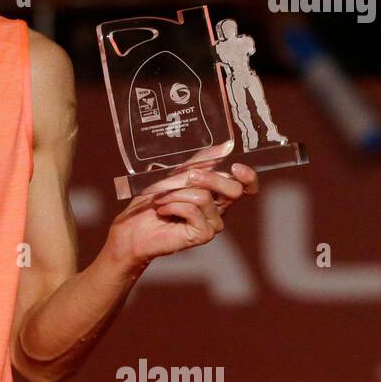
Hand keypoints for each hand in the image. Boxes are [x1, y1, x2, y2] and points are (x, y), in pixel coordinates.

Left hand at [104, 164, 259, 269]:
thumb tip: (225, 146)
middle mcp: (219, 210)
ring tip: (161, 200)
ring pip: (204, 196)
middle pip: (232, 189)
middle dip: (208, 178)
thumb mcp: (175, 175)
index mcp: (216, 194)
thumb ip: (199, 162)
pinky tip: (162, 211)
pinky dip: (173, 205)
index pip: (245, 186)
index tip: (235, 167)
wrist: (133, 227)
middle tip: (187, 177)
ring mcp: (212, 223)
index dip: (248, 177)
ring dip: (176, 194)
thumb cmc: (152, 202)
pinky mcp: (203, 234)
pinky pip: (192, 209)